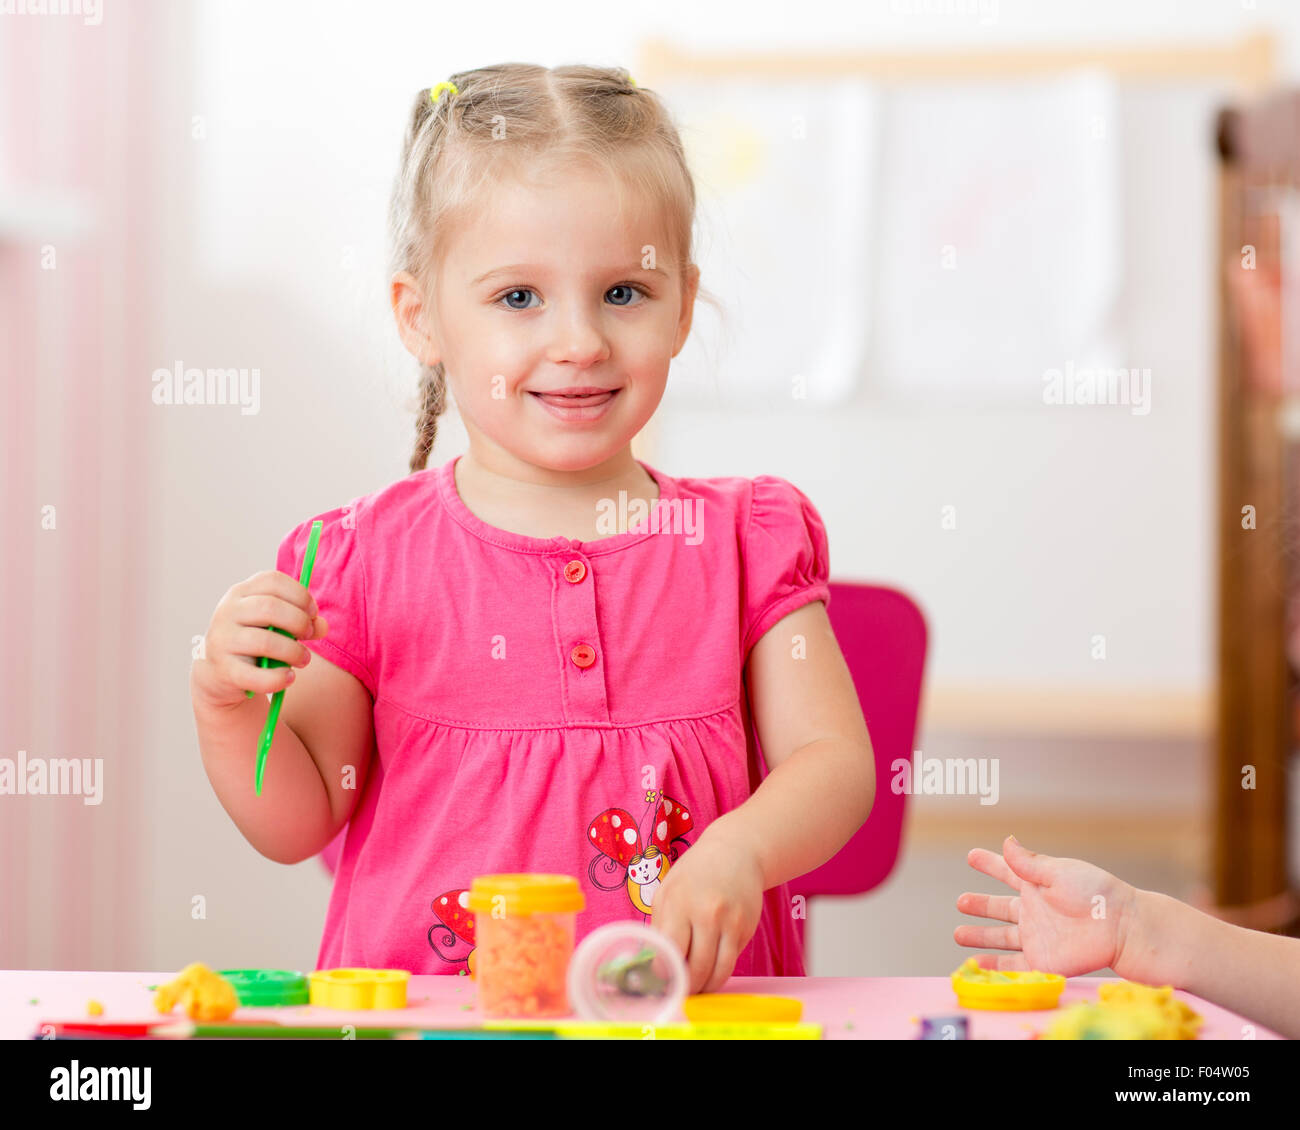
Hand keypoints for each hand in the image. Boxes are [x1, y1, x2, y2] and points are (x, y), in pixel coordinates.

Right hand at [191, 570, 327, 710]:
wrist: (219, 673)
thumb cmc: (255, 641)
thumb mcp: (275, 624)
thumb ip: (303, 621)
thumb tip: (323, 626)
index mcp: (241, 593)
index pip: (272, 581)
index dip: (300, 594)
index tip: (313, 611)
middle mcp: (227, 612)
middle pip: (270, 607)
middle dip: (299, 621)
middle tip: (308, 634)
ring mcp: (222, 641)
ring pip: (266, 642)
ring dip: (294, 652)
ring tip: (303, 659)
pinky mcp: (225, 670)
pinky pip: (258, 676)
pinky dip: (279, 678)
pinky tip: (288, 677)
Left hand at [651, 823, 764, 993]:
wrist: (735, 852)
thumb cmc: (695, 874)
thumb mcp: (668, 891)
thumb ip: (660, 926)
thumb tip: (651, 963)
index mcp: (679, 903)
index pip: (670, 951)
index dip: (665, 973)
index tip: (662, 980)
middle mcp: (706, 913)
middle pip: (697, 968)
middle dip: (687, 987)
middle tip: (680, 991)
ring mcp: (730, 921)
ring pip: (719, 972)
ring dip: (706, 987)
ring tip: (697, 988)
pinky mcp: (747, 928)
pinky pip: (731, 960)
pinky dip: (720, 972)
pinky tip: (711, 971)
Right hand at [953, 835, 1138, 977]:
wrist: (1120, 928)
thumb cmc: (1094, 894)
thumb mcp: (1057, 872)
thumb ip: (1027, 862)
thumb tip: (1006, 841)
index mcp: (1036, 886)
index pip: (1006, 872)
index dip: (989, 864)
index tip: (971, 856)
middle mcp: (1033, 911)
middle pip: (999, 907)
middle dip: (979, 905)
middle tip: (961, 901)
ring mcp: (1036, 937)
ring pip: (1001, 937)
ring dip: (980, 936)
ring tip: (959, 934)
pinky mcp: (1041, 961)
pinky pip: (1013, 965)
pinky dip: (994, 965)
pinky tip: (977, 964)